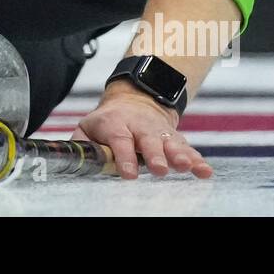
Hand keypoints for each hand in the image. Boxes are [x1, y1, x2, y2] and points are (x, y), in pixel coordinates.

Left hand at [71, 80, 212, 178]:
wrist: (135, 100)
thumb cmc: (108, 122)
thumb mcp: (89, 127)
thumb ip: (80, 143)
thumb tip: (68, 160)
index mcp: (116, 124)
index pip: (119, 139)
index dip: (124, 156)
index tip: (128, 174)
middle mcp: (140, 126)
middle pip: (149, 140)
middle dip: (155, 155)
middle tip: (159, 169)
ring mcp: (160, 132)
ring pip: (171, 143)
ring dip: (180, 155)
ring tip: (187, 167)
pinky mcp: (175, 138)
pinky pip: (187, 148)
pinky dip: (198, 160)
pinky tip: (205, 172)